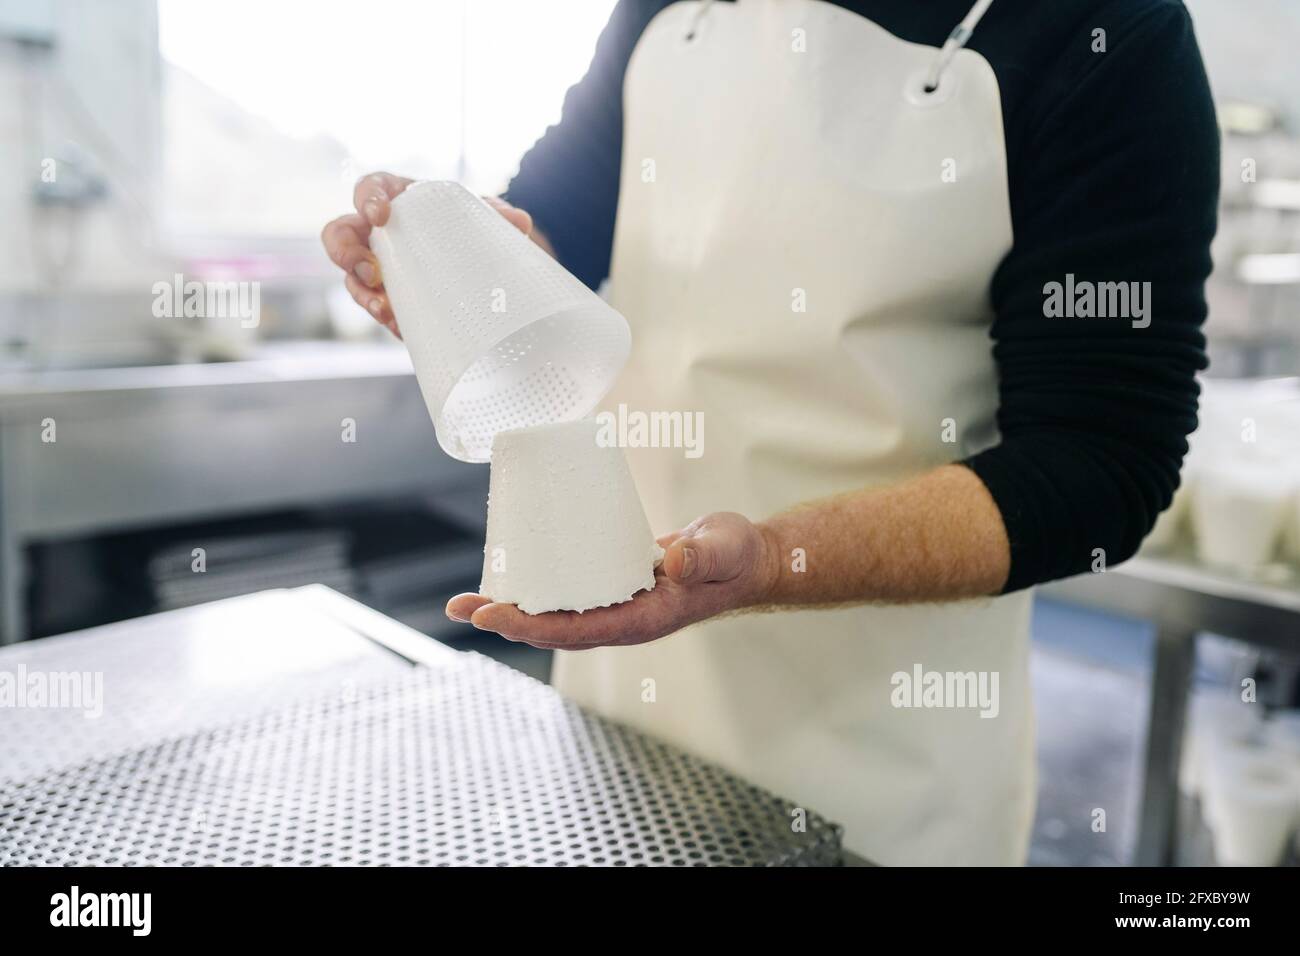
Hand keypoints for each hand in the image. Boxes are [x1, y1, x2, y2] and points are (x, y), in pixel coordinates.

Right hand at [320, 172, 533, 337]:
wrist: (478, 258)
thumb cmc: (470, 223)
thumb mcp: (486, 215)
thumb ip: (498, 214)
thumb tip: (519, 222)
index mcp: (397, 198)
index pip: (369, 188)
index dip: (366, 198)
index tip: (380, 214)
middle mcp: (378, 232)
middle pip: (340, 235)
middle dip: (346, 253)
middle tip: (372, 272)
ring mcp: (379, 267)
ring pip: (351, 278)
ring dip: (362, 295)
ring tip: (384, 310)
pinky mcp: (389, 297)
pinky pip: (377, 307)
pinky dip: (387, 318)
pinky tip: (401, 328)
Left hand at [446, 512, 778, 649]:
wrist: (747, 557)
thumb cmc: (737, 557)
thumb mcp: (724, 550)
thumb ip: (702, 554)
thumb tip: (670, 558)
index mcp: (641, 620)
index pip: (575, 631)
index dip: (531, 626)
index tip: (493, 615)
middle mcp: (622, 617)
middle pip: (553, 627)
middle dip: (506, 619)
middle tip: (461, 606)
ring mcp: (617, 603)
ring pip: (556, 611)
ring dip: (514, 605)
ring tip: (470, 596)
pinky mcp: (614, 582)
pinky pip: (569, 590)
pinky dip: (538, 586)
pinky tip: (514, 572)